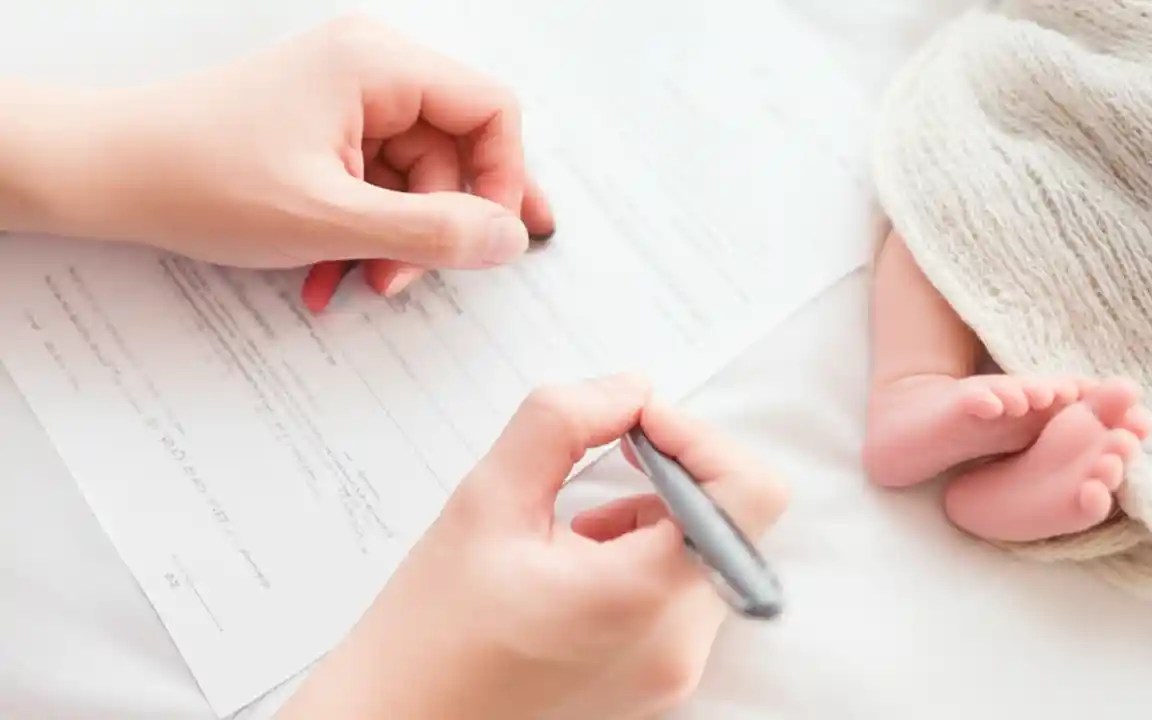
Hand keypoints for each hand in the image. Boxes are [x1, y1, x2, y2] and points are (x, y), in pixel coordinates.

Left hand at [0, 15, 553, 308]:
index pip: (490, 111)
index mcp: (379, 65)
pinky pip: (375, 187)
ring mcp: (345, 100)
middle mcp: (370, 70)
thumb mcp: (330, 220)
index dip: (503, 180)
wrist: (108, 174)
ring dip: (394, 242)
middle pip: (453, 152)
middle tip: (401, 278)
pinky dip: (363, 235)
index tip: (489, 240)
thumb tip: (511, 238)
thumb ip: (432, 233)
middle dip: (434, 228)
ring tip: (356, 280)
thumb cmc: (199, 178)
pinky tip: (332, 272)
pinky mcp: (325, 130)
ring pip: (414, 180)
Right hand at [277, 375, 789, 719]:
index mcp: (644, 596)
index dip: (700, 436)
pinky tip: (580, 561)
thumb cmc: (432, 627)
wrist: (403, 719)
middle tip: (605, 457)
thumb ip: (565, 421)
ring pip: (710, 552)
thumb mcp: (489, 498)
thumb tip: (631, 390)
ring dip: (657, 513)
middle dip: (673, 470)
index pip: (748, 492)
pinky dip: (648, 555)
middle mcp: (679, 643)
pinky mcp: (659, 680)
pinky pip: (686, 592)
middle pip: (731, 518)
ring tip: (576, 529)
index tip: (638, 424)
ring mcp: (674, 670)